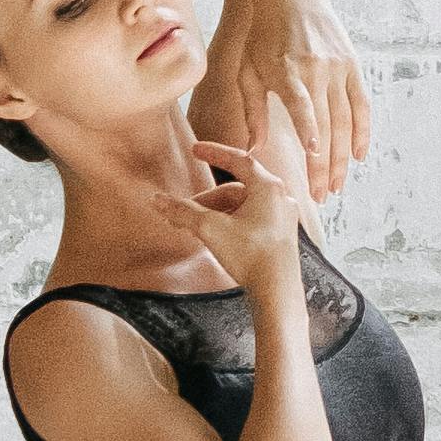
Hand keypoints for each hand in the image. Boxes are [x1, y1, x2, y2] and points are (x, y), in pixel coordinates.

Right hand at [186, 120, 310, 278]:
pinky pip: (251, 219)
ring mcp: (282, 217)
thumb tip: (158, 201)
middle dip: (207, 199)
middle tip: (183, 212)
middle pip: (236, 188)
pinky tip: (215, 237)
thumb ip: (183, 211)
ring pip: (242, 206)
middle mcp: (280, 197)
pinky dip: (230, 222)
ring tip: (194, 228)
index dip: (215, 153)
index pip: (238, 160)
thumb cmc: (251, 256)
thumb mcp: (210, 229)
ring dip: (216, 213)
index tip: (196, 149)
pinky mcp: (280, 235)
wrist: (277, 291)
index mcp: (268, 187)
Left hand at [198, 0, 370, 207]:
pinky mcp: (353, 65)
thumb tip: (251, 150)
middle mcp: (317, 70)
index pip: (302, 107)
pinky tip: (359, 155)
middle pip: (326, 124)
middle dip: (324, 164)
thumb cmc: (262, 33)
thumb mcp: (247, 68)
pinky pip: (362, 104)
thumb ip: (252, 110)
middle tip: (321, 196)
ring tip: (337, 185)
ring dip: (342, 156)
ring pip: (346, 120)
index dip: (310, 132)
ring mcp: (339, 67)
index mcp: (288, 70)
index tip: (315, 157)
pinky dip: (363, 131)